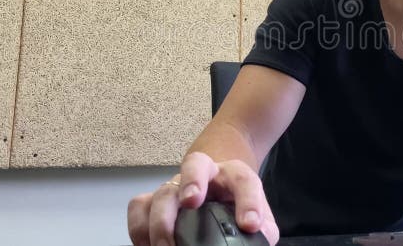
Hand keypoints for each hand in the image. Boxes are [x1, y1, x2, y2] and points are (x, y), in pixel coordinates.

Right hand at [127, 152, 279, 245]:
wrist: (218, 185)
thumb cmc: (236, 202)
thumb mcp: (257, 212)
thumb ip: (262, 226)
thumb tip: (260, 239)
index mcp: (234, 174)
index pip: (244, 179)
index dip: (248, 201)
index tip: (249, 224)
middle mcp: (204, 173)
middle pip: (195, 165)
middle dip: (192, 183)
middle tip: (192, 204)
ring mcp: (177, 185)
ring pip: (164, 190)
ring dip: (162, 218)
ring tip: (166, 245)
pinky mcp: (155, 199)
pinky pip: (139, 206)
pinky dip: (140, 228)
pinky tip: (148, 245)